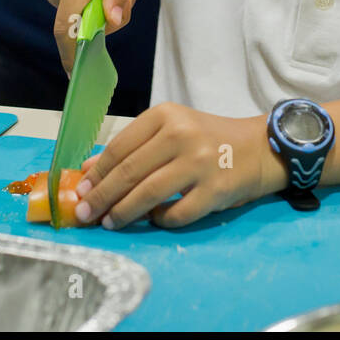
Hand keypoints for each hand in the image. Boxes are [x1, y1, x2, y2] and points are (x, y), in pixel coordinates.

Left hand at [73, 102, 284, 228]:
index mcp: (166, 116)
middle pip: (129, 172)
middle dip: (102, 197)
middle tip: (85, 214)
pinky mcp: (215, 190)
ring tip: (110, 223)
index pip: (120, 147)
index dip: (96, 173)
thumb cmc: (209, 139)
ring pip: (148, 194)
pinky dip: (161, 220)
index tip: (80, 192)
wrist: (260, 147)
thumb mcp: (170, 131)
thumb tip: (90, 169)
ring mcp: (200, 163)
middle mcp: (181, 135)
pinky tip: (156, 219)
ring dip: (123, 213)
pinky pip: (177, 214)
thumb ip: (132, 147)